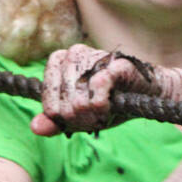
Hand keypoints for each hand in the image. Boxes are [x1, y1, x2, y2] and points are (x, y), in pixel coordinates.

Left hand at [31, 45, 171, 135]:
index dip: (66, 119)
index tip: (81, 117)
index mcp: (57, 63)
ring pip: (78, 102)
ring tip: (106, 109)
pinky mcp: (114, 63)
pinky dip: (103, 104)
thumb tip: (34, 127)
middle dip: (82, 119)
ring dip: (95, 115)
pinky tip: (110, 103)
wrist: (147, 95)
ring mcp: (92, 55)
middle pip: (64, 107)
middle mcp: (72, 54)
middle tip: (98, 114)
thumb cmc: (110, 103)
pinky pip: (97, 88)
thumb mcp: (78, 116)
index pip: (48, 105)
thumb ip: (55, 121)